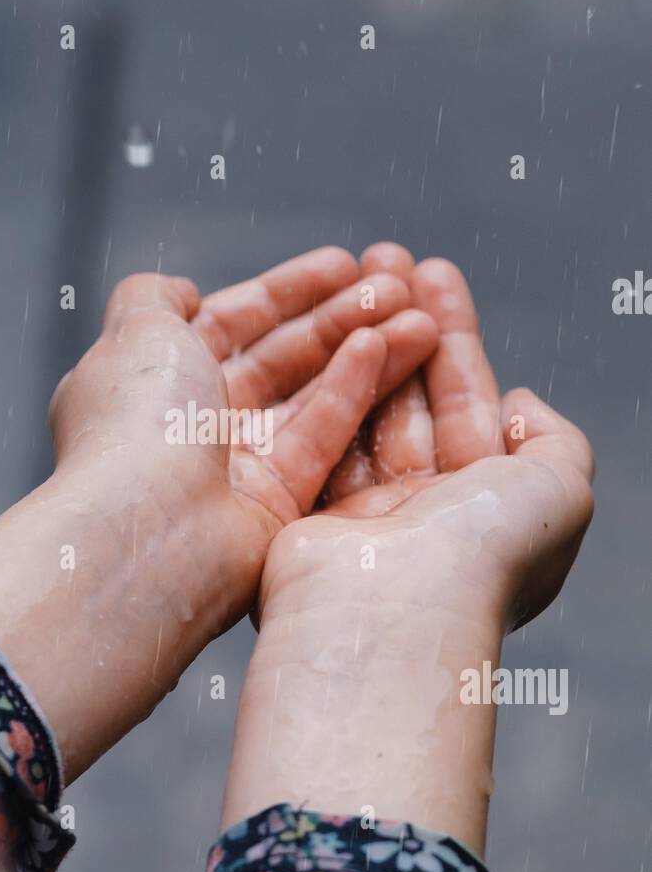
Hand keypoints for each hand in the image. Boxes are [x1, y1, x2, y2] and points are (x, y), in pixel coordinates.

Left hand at [0, 248, 437, 781]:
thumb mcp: (136, 333)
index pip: (234, 323)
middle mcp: (198, 423)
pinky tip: (387, 347)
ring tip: (420, 316)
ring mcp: (241, 466)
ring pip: (313, 394)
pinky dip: (355, 389)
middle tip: (397, 285)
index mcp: (160, 381)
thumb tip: (177, 289)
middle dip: (340, 316)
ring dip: (366, 348)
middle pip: (282, 357)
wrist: (146, 528)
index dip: (288, 291)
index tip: (344, 265)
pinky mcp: (279, 503)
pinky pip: (324, 435)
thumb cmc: (135, 425)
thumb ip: (152, 298)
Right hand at [222, 250, 594, 854]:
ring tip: (363, 270)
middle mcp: (426, 513)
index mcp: (487, 510)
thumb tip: (520, 406)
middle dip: (407, 322)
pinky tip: (337, 326)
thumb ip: (557, 441)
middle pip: (415, 397)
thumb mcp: (563, 489)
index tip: (435, 273)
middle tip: (387, 256)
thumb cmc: (482, 556)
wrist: (392, 615)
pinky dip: (332, 378)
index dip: (456, 336)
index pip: (471, 404)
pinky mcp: (309, 516)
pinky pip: (322, 431)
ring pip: (367, 407)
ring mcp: (364, 515)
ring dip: (369, 336)